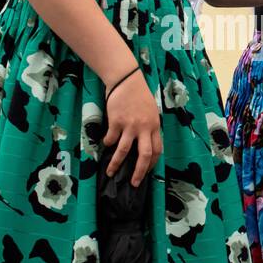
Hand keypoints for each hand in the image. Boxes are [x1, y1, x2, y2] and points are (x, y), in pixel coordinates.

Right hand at [103, 68, 160, 187]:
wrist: (126, 80)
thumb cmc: (139, 94)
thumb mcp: (151, 111)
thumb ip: (149, 127)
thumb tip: (145, 143)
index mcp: (155, 126)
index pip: (157, 151)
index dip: (151, 165)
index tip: (146, 173)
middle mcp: (144, 128)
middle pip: (144, 156)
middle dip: (139, 172)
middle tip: (134, 183)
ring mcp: (130, 125)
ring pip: (124, 151)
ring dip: (116, 164)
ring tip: (110, 173)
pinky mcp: (116, 122)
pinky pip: (111, 139)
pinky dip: (107, 143)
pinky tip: (105, 144)